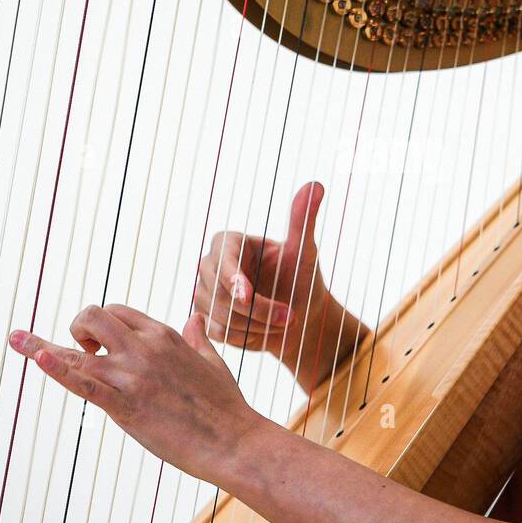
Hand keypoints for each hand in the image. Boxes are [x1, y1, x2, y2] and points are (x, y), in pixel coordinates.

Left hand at [8, 304, 261, 483]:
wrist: (234, 440)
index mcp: (164, 336)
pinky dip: (56, 369)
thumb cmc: (227, 405)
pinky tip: (35, 356)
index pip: (119, 312)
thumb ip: (198, 338)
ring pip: (78, 350)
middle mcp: (144, 349)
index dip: (101, 324)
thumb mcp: (212, 361)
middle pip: (94, 318)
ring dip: (44, 346)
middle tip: (80, 352)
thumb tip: (194, 318)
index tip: (96, 343)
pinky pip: (82, 384)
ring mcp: (132, 376)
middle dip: (77, 328)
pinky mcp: (124, 406)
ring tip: (20, 341)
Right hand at [194, 181, 331, 364]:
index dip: (232, 279)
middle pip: (217, 291)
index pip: (221, 259)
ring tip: (284, 321)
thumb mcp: (305, 252)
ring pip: (219, 315)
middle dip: (256, 310)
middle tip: (290, 317)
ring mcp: (205, 292)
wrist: (301, 318)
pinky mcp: (208, 318)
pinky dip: (247, 337)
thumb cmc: (302, 280)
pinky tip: (266, 331)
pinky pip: (220, 333)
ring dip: (257, 325)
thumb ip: (303, 220)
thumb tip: (316, 185)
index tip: (248, 296)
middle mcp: (211, 265)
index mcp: (229, 242)